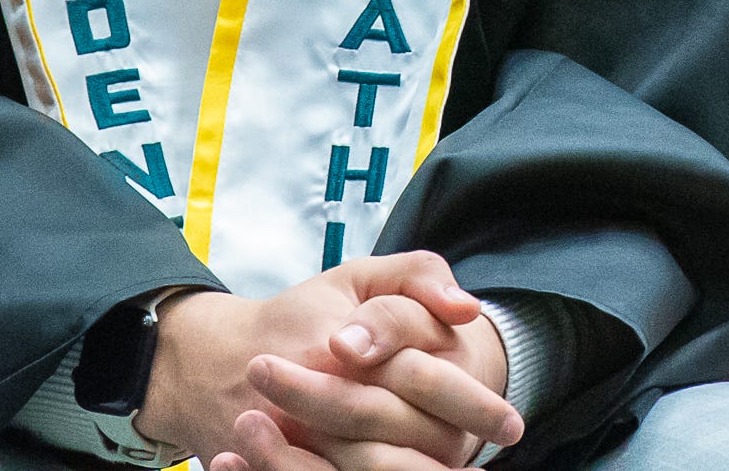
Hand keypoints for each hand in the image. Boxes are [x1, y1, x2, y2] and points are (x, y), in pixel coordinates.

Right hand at [139, 253, 518, 470]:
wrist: (214, 362)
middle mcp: (313, 397)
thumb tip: (466, 311)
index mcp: (336, 345)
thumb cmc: (300, 316)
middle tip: (499, 452)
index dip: (470, 402)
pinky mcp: (274, 468)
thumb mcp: (355, 277)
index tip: (514, 423)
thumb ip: (417, 276)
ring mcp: (292, 441)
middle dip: (453, 447)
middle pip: (396, 432)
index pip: (415, 376)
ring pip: (367, 470)